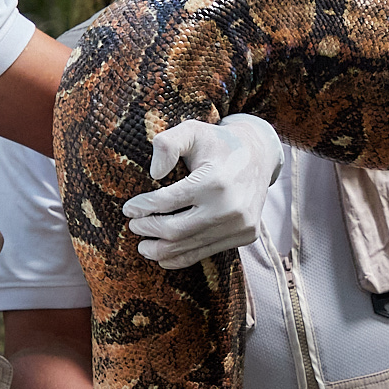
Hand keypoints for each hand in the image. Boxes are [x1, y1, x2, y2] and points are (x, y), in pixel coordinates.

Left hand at [122, 114, 282, 268]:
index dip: (142, 208)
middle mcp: (230, 207)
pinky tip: (163, 254)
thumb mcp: (191, 131)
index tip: (128, 209)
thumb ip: (168, 144)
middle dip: (147, 230)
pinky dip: (180, 258)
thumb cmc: (217, 142)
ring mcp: (241, 224)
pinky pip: (206, 253)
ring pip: (188, 247)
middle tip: (133, 226)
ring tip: (143, 244)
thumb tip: (154, 174)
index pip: (167, 202)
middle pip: (174, 231)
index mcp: (215, 180)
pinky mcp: (247, 235)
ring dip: (159, 250)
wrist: (260, 155)